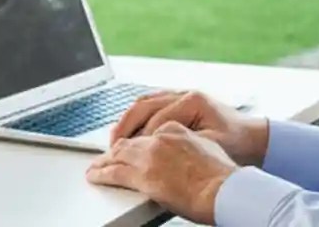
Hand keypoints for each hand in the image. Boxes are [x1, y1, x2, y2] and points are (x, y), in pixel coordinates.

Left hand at [86, 122, 236, 224]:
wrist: (223, 189)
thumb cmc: (222, 175)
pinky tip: (95, 175)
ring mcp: (149, 155)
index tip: (129, 146)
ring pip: (118, 154)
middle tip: (106, 155)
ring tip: (96, 166)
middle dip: (116, 148)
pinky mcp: (142, 175)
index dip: (135, 139)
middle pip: (129, 140)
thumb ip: (189, 145)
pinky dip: (101, 172)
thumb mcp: (207, 147)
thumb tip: (184, 152)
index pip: (147, 130)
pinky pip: (114, 172)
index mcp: (175, 128)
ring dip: (105, 160)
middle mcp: (159, 137)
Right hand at [111, 90, 267, 166]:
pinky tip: (130, 128)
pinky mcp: (179, 100)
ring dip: (128, 119)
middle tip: (113, 146)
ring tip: (116, 138)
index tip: (130, 155)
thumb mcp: (209, 145)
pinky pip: (151, 103)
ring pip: (144, 102)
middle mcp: (185, 93)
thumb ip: (181, 143)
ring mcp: (181, 94)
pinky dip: (137, 115)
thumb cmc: (236, 144)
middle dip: (126, 126)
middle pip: (144, 105)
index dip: (142, 140)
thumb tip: (154, 147)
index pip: (157, 120)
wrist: (253, 139)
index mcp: (193, 101)